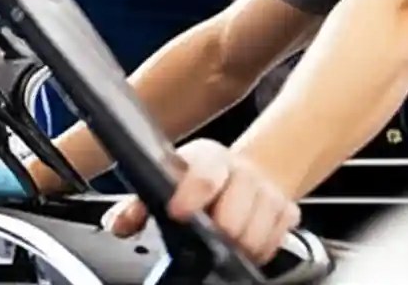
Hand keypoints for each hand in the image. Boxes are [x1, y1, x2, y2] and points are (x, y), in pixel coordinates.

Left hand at [100, 139, 300, 264]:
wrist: (244, 171)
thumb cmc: (197, 179)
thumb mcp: (166, 181)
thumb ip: (138, 205)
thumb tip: (119, 224)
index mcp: (209, 158)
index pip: (206, 175)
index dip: (192, 196)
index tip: (178, 214)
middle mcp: (243, 172)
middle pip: (234, 217)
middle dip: (217, 232)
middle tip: (205, 235)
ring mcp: (268, 192)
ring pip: (256, 235)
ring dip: (237, 245)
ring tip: (223, 240)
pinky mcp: (288, 211)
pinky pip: (274, 243)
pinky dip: (258, 250)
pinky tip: (243, 241)